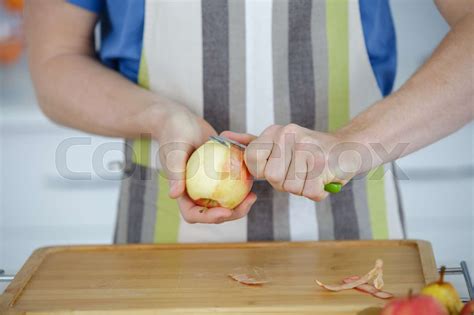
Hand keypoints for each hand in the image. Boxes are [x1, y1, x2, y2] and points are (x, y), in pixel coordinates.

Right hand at [151, 102, 255, 223]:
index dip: (209, 218)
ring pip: (225, 200)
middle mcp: (195, 191)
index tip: (225, 211)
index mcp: (182, 192)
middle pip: (214, 212)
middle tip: (248, 203)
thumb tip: (173, 195)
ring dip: (240, 203)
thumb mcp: (174, 150)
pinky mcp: (218, 174)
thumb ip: (175, 172)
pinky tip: (254, 180)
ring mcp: (207, 184)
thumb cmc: (173, 132)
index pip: (193, 214)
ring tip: (253, 196)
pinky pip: (231, 184)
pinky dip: (241, 185)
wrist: (180, 119)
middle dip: (232, 213)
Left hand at [222, 124, 362, 201]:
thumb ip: (253, 143)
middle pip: (272, 177)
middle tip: (300, 172)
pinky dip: (317, 193)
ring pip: (291, 187)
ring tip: (312, 174)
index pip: (252, 160)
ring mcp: (308, 147)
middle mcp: (290, 134)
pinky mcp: (325, 163)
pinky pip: (310, 193)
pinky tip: (323, 179)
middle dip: (285, 182)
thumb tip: (222, 137)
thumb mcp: (280, 142)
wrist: (350, 148)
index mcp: (276, 130)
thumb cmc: (311, 150)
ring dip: (302, 188)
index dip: (263, 172)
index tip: (278, 168)